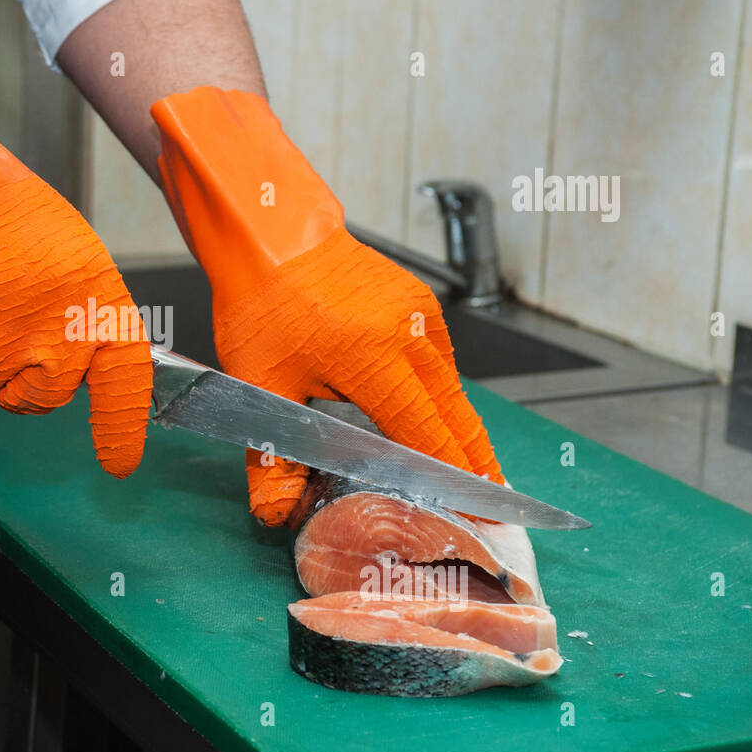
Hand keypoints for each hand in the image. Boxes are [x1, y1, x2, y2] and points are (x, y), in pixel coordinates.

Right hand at [0, 0, 150, 476]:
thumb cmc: (12, 215)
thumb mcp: (76, 260)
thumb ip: (84, 319)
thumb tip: (80, 368)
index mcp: (98, 310)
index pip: (124, 386)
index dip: (121, 430)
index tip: (119, 462)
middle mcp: (53, 340)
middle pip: (40, 399)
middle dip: (24, 379)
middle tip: (9, 325)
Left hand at [152, 86, 502, 522]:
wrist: (271, 235)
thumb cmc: (262, 304)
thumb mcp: (259, 387)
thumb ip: (271, 459)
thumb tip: (276, 516)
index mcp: (377, 359)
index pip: (430, 437)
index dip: (454, 482)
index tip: (476, 515)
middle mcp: (413, 335)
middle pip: (458, 418)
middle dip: (476, 466)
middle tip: (491, 508)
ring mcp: (423, 315)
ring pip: (454, 390)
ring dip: (460, 432)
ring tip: (468, 474)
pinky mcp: (421, 302)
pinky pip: (442, 362)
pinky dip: (444, 396)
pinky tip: (435, 422)